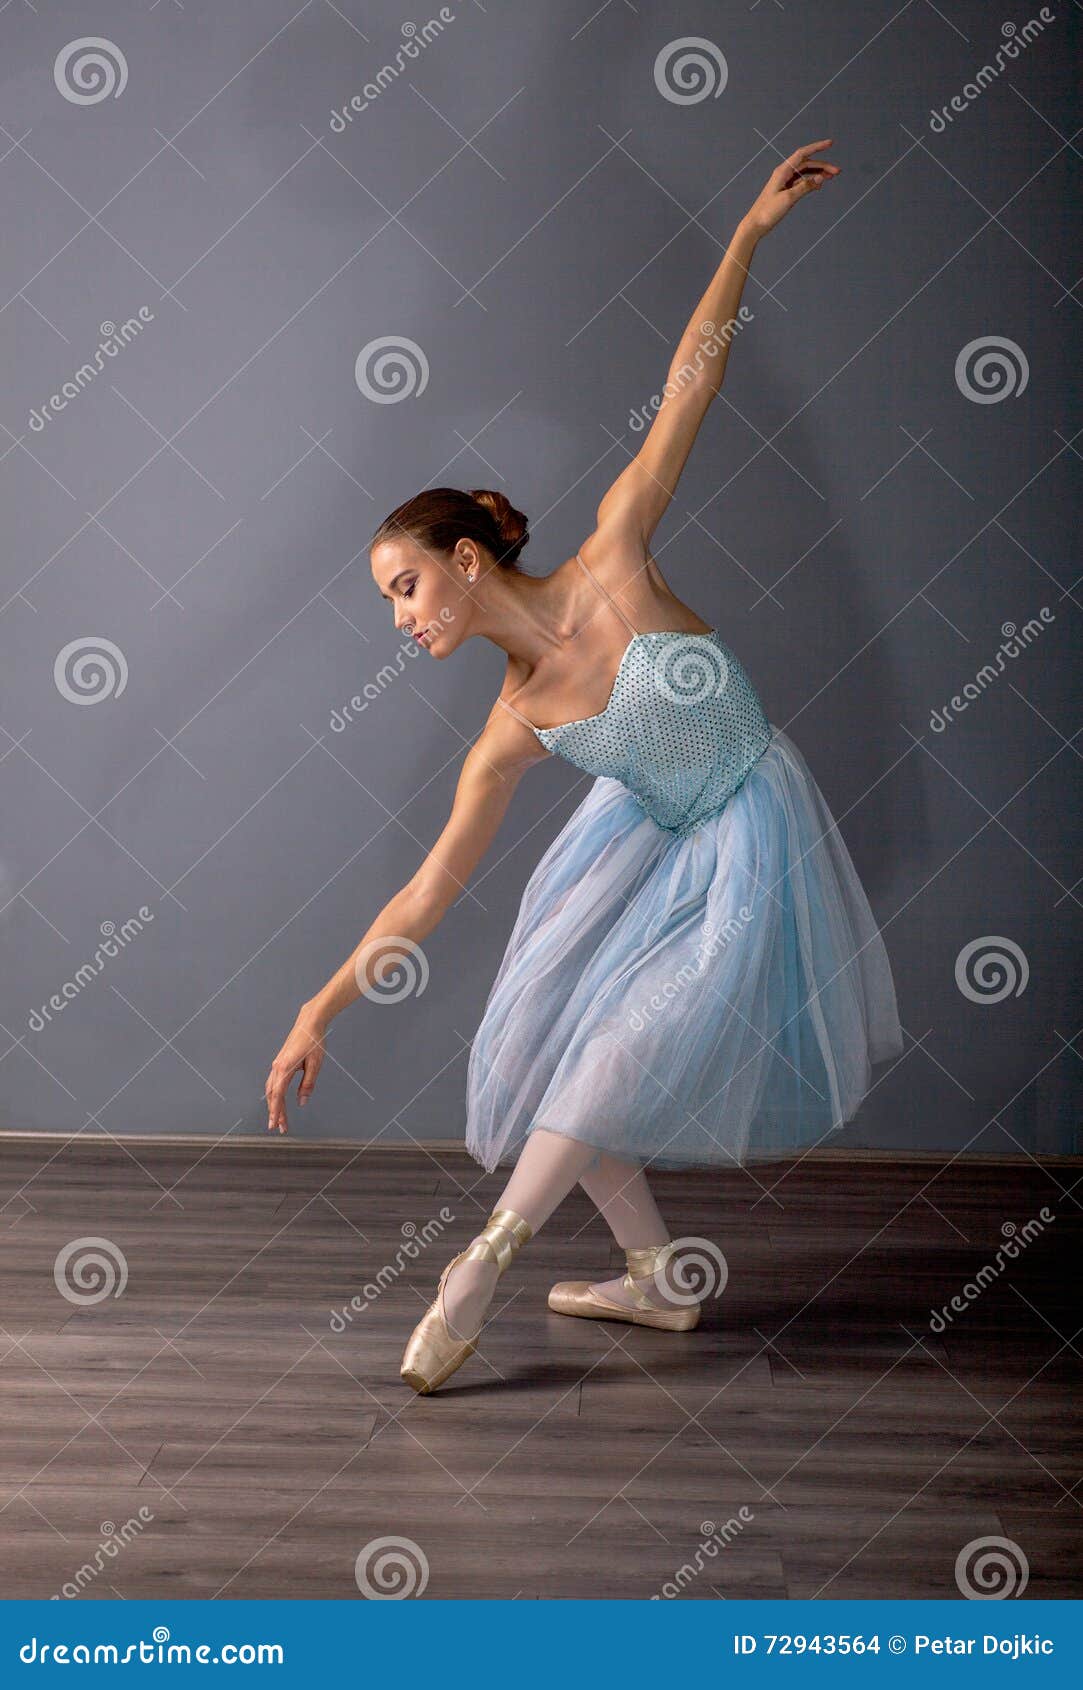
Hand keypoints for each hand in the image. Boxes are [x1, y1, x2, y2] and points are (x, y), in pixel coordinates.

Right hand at [265, 1003, 326, 1132]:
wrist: (309, 1022)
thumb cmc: (314, 1040)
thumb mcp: (315, 1064)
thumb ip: (308, 1084)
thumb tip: (301, 1102)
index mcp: (285, 1067)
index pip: (278, 1095)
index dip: (277, 1111)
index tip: (276, 1124)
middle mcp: (277, 1066)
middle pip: (272, 1095)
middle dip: (275, 1112)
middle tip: (280, 1128)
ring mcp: (277, 1064)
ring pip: (271, 1089)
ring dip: (274, 1104)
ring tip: (280, 1119)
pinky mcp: (280, 1062)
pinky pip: (274, 1082)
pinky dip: (275, 1094)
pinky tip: (279, 1102)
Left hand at [742, 139, 839, 238]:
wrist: (755, 225)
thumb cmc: (768, 212)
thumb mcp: (788, 198)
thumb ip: (805, 187)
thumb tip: (820, 177)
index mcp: (783, 171)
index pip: (802, 154)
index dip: (817, 147)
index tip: (830, 143)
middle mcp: (784, 173)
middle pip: (807, 164)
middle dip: (822, 166)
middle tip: (837, 172)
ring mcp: (785, 182)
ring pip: (805, 173)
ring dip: (818, 174)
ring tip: (832, 177)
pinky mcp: (785, 191)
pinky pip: (801, 182)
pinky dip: (811, 183)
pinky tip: (819, 185)